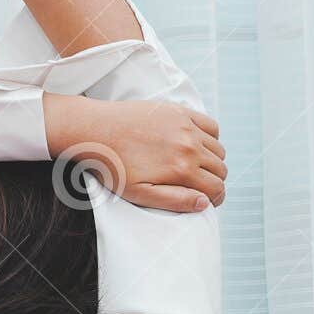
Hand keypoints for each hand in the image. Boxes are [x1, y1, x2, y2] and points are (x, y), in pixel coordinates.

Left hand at [45, 96, 225, 212]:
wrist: (93, 130)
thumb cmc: (112, 166)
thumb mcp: (139, 193)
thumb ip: (174, 200)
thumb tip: (204, 202)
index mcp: (181, 169)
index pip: (216, 188)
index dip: (215, 199)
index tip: (208, 201)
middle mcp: (189, 146)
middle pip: (220, 169)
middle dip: (214, 181)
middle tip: (200, 186)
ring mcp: (186, 126)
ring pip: (218, 148)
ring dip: (213, 161)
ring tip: (197, 167)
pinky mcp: (179, 111)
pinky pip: (211, 125)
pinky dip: (211, 137)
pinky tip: (197, 144)